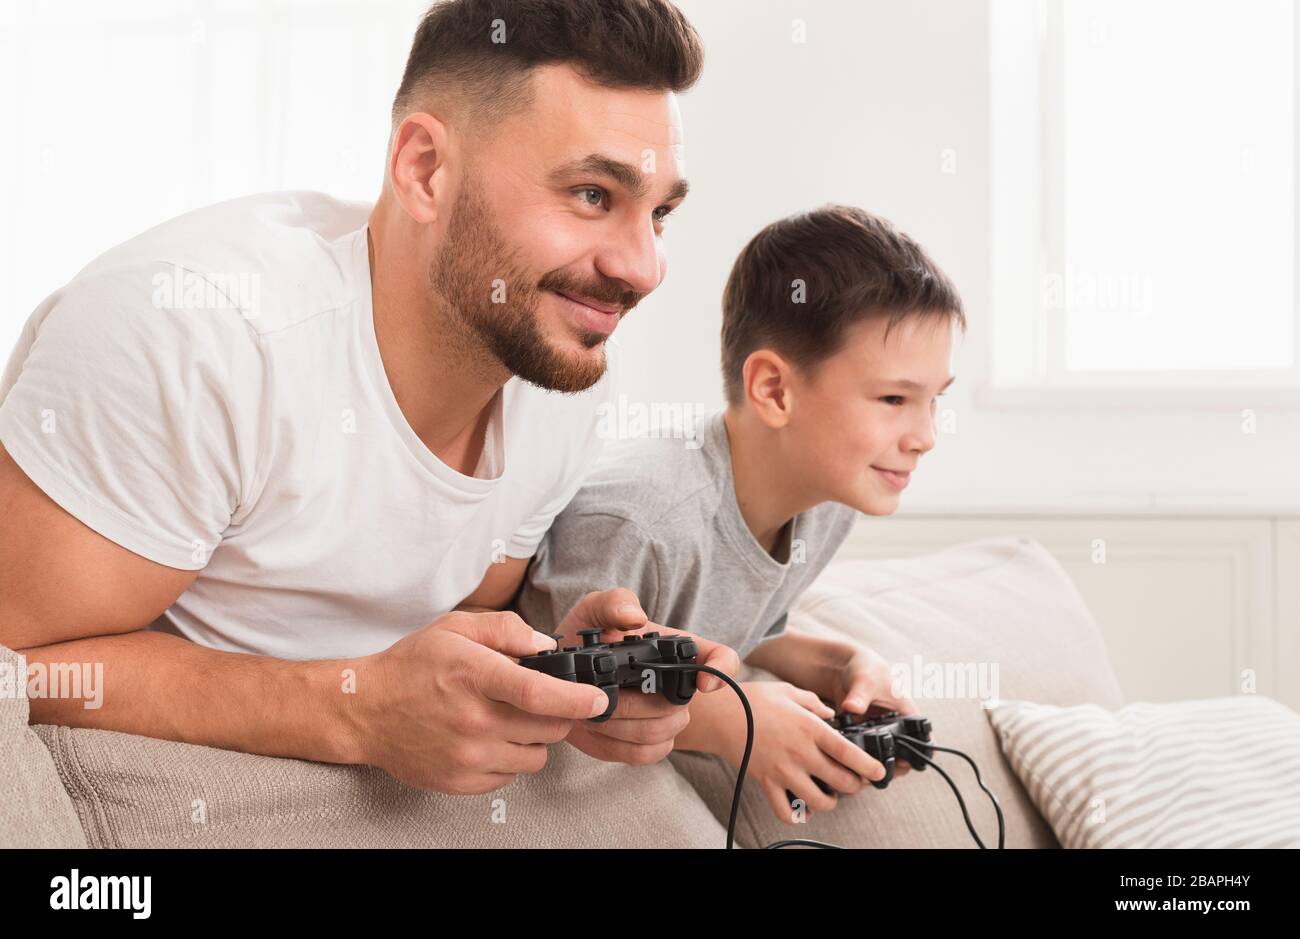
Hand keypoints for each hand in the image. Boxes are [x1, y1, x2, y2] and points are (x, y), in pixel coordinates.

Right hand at [359, 609, 608, 793]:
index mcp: (475, 675)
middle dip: (556, 712)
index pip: (540, 692)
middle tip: (536, 699)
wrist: (365, 711)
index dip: (578, 698)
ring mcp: (467, 756)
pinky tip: (487, 739)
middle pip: (548, 727)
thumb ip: (505, 630)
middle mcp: (474, 719)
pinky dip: (509, 759)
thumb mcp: (456, 628)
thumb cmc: (412, 666)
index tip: (599, 698)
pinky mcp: (461, 781)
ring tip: (505, 719)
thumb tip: (546, 646)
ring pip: (535, 756)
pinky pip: (510, 776)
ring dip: (532, 738)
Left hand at [555, 589, 740, 765]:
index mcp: (674, 650)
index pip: (722, 658)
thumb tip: (635, 618)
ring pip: (658, 734)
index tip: (702, 684)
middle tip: (598, 694)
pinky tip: (593, 728)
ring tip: (590, 709)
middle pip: (678, 708)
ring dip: (617, 726)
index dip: (722, 670)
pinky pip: (643, 755)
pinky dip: (613, 745)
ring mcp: (665, 719)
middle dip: (630, 705)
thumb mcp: (596, 610)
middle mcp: (676, 686)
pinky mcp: (646, 744)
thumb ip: (615, 603)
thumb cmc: (590, 639)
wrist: (568, 674)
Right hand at [711, 681, 890, 823]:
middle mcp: (800, 752)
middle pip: (841, 781)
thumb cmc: (753, 700)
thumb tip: (830, 713)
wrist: (720, 715)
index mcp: (810, 728)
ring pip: (819, 801)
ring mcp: (783, 771)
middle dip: (854, 786)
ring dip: (830, 802)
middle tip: (855, 782)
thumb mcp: (789, 691)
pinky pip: (786, 811)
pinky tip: (801, 806)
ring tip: (830, 795)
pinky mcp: (767, 783)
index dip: (868, 766)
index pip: (848, 752)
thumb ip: (814, 703)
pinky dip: (796, 814)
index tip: (879, 772)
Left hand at [824, 643, 918, 777]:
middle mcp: (896, 730)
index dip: (916, 757)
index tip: (899, 763)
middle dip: (890, 769)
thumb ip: (859, 696)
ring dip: (873, 769)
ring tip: (857, 772)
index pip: (923, 743)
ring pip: (883, 763)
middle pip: (903, 761)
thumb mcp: (864, 681)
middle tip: (872, 772)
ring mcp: (880, 737)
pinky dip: (857, 763)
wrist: (845, 668)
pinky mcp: (863, 741)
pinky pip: (864, 759)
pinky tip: (845, 765)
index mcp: (907, 715)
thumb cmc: (865, 669)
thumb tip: (851, 708)